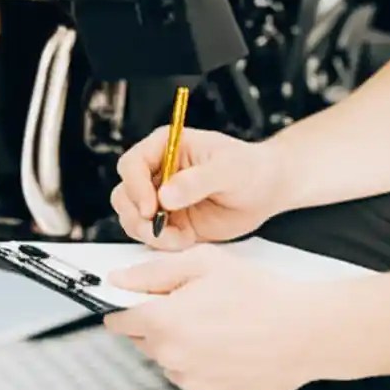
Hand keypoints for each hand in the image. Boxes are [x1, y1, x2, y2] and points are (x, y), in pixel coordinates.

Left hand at [102, 245, 349, 389]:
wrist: (307, 333)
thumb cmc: (260, 293)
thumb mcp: (204, 263)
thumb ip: (152, 272)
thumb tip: (117, 279)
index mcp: (162, 321)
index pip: (117, 320)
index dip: (124, 307)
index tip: (136, 302)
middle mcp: (169, 356)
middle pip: (142, 339)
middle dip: (157, 323)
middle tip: (192, 306)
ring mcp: (188, 379)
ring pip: (166, 359)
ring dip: (179, 344)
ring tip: (216, 326)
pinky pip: (189, 377)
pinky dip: (199, 364)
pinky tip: (226, 346)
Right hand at [112, 127, 290, 250]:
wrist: (265, 191)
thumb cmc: (250, 168)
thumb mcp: (229, 168)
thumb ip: (197, 180)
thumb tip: (166, 195)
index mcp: (164, 146)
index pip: (131, 164)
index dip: (136, 187)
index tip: (152, 207)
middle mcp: (156, 172)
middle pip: (124, 194)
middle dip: (137, 215)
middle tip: (159, 228)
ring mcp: (159, 198)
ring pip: (131, 218)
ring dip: (148, 232)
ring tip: (178, 237)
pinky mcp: (167, 221)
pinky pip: (149, 235)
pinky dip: (161, 243)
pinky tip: (184, 240)